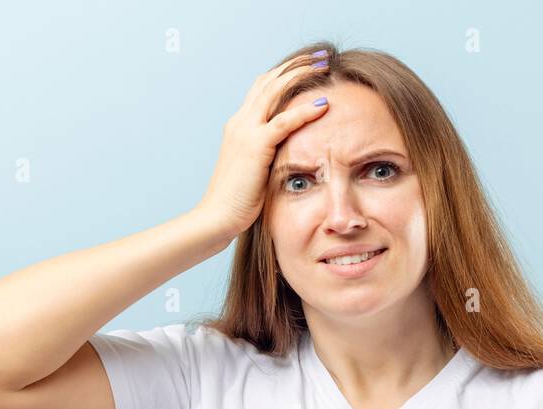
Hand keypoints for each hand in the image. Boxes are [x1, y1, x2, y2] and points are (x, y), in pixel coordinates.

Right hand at [193, 50, 331, 242]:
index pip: (262, 89)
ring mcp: (245, 132)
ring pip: (275, 91)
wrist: (217, 218)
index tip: (309, 67)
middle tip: (321, 57)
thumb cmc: (238, 203)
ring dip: (301, 75)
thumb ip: (268, 156)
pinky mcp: (255, 146)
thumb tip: (291, 154)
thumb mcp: (255, 172)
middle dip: (296, 65)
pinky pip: (284, 121)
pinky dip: (305, 110)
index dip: (285, 74)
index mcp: (239, 127)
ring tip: (324, 66)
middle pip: (269, 81)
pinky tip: (324, 104)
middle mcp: (240, 123)